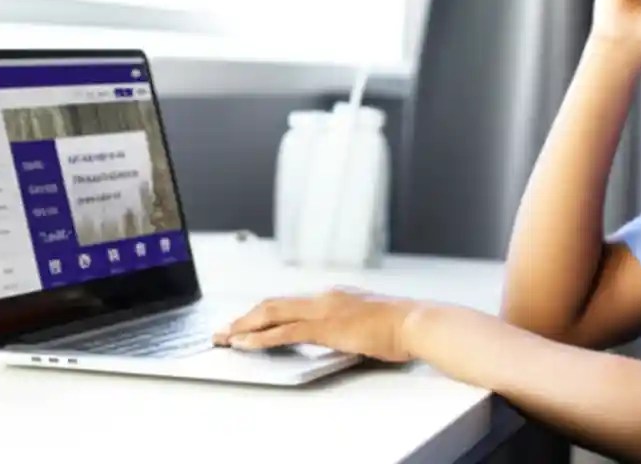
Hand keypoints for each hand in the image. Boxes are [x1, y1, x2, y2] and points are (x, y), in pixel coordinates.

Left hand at [213, 288, 417, 362]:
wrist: (415, 321)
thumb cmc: (402, 324)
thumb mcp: (371, 319)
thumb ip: (352, 323)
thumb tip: (347, 332)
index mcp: (335, 295)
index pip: (291, 302)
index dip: (266, 312)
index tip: (249, 322)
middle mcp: (324, 297)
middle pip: (275, 304)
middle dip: (247, 317)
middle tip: (226, 329)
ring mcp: (323, 310)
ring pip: (272, 314)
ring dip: (245, 326)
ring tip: (226, 337)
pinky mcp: (325, 327)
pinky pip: (284, 332)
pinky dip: (260, 338)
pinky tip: (245, 344)